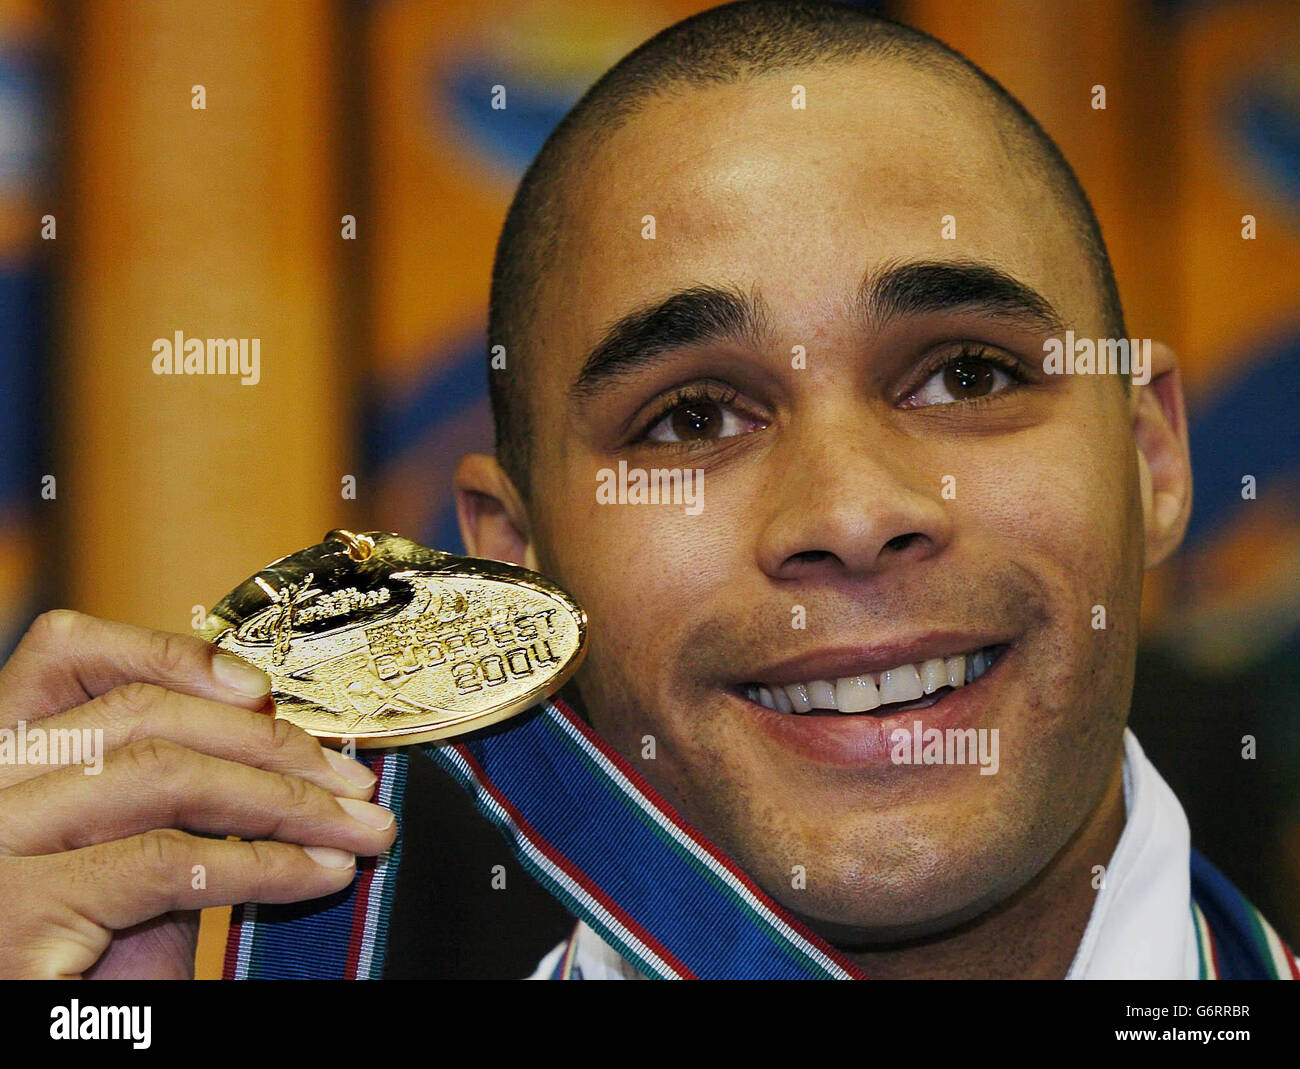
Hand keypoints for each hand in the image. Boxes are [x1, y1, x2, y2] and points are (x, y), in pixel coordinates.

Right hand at [0, 610, 397, 978]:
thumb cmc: (88, 962)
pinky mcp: (20, 925)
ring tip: (356, 828)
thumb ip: (170, 790)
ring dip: (287, 800)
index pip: (66, 656)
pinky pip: (173, 862)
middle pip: (137, 714)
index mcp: (0, 766)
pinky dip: (269, 864)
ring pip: (165, 775)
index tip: (260, 688)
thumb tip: (273, 733)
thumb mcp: (120, 854)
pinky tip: (320, 875)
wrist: (59, 1035)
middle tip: (350, 780)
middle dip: (267, 741)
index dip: (171, 655)